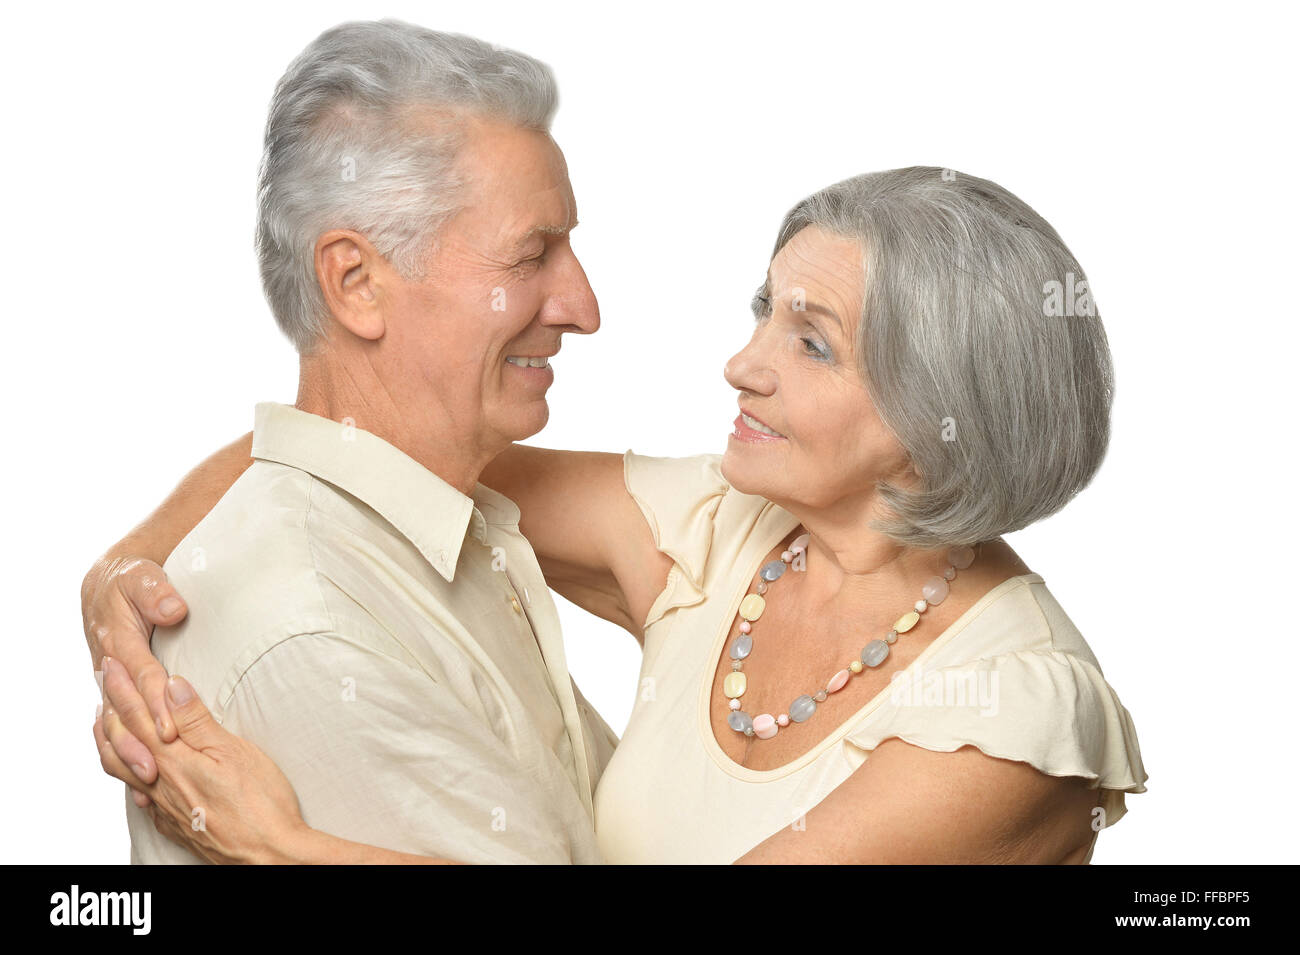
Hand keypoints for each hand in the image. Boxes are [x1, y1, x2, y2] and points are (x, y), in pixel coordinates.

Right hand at [81, 555, 187, 802]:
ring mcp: (110, 685)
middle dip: (140, 742)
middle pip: (125, 711)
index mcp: (120, 642)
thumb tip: (173, 609)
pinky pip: (115, 730)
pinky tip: (137, 782)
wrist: (106, 588)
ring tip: (146, 782)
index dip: (156, 703)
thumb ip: (156, 593)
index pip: (142, 677)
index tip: (172, 728)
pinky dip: (122, 756)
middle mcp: (111, 669)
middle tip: (158, 769)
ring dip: (128, 757)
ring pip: (115, 728)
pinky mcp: (115, 695)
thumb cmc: (132, 581)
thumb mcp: (142, 578)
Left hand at [93, 656, 308, 864]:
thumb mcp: (234, 751)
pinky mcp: (175, 824)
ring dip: (110, 741)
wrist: (269, 855)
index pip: (138, 717)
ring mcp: (164, 808)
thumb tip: (170, 686)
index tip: (108, 665)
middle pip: (121, 743)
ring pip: (123, 770)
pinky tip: (134, 774)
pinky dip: (127, 775)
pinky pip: (138, 797)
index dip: (121, 688)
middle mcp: (160, 786)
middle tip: (100, 681)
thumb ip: (197, 720)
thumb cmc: (260, 805)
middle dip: (109, 708)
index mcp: (173, 763)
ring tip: (105, 721)